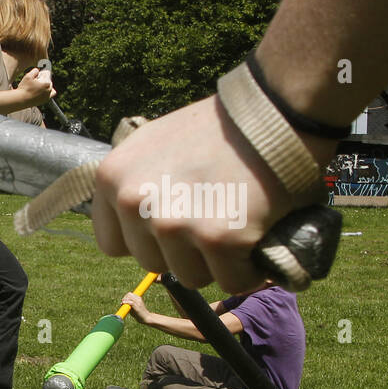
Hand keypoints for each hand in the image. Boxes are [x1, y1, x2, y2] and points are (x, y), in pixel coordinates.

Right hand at [16, 67, 54, 105]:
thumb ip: (35, 71)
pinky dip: (47, 92)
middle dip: (43, 79)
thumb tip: (37, 70)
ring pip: (50, 87)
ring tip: (38, 87)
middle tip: (35, 81)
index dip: (41, 73)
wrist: (20, 100)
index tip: (36, 75)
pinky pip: (50, 95)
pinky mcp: (45, 101)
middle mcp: (49, 89)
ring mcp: (47, 96)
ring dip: (46, 86)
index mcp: (47, 83)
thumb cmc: (24, 88)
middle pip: (49, 80)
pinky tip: (40, 91)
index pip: (47, 73)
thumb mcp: (28, 76)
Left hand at [91, 96, 330, 291]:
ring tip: (236, 228)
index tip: (169, 229)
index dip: (145, 242)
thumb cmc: (217, 128)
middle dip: (182, 252)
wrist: (275, 108)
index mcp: (112, 179)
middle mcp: (134, 202)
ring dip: (215, 263)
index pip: (113, 244)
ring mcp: (174, 222)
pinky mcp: (219, 238)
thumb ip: (134, 185)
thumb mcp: (153, 145)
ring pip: (190, 276)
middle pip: (151, 263)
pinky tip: (259, 244)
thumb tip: (131, 222)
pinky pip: (232, 280)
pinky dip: (249, 271)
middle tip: (212, 221)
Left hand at [121, 292, 150, 323]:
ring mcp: (138, 303)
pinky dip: (126, 302)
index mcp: (138, 298)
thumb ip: (129, 305)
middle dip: (124, 298)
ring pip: (129, 297)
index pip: (130, 294)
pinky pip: (130, 302)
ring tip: (123, 304)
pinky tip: (123, 304)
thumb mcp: (134, 308)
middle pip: (129, 294)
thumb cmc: (139, 313)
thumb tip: (121, 303)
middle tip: (122, 303)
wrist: (146, 318)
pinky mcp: (137, 307)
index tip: (123, 301)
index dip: (125, 296)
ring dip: (124, 300)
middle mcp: (139, 299)